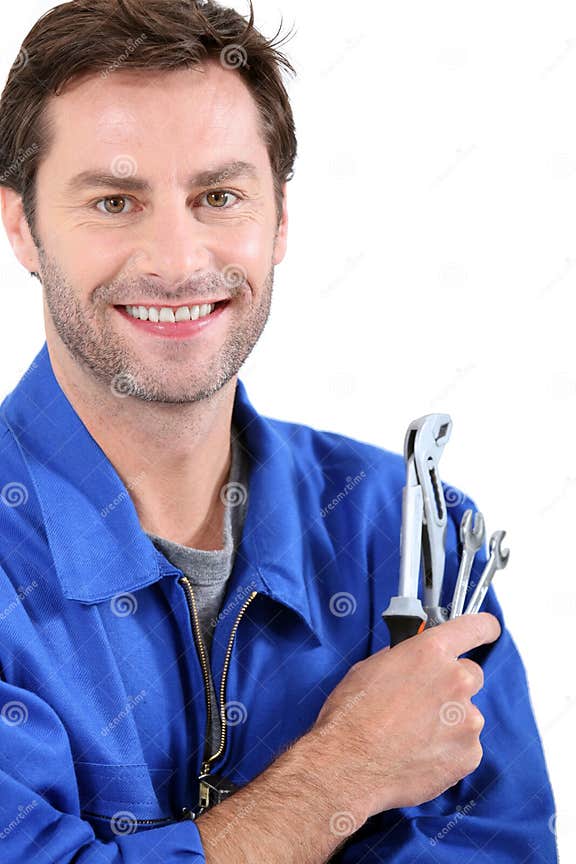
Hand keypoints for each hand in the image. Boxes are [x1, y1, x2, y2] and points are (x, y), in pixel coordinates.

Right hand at [311, 612, 500, 817]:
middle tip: (424, 702)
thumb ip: (404, 657)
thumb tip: (413, 657)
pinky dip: (448, 749)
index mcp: (431, 652)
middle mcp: (456, 681)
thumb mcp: (371, 667)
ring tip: (413, 736)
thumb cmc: (352, 715)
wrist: (348, 764)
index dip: (484, 627)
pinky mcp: (470, 754)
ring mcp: (467, 719)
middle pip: (471, 674)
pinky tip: (420, 754)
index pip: (474, 627)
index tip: (488, 629)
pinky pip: (465, 746)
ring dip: (448, 721)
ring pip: (466, 714)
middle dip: (453, 684)